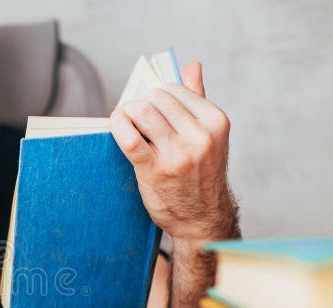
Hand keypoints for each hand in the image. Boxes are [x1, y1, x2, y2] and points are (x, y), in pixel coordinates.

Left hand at [110, 62, 236, 242]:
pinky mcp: (154, 169)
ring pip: (141, 112)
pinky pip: (128, 137)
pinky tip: (117, 125)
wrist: (201, 218)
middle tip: (136, 116)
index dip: (156, 96)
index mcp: (215, 122)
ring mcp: (177, 154)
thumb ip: (198, 98)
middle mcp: (199, 136)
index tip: (151, 108)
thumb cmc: (201, 173)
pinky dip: (117, 125)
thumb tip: (192, 65)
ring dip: (127, 113)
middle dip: (141, 104)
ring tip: (127, 121)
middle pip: (155, 99)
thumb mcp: (209, 135)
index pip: (174, 89)